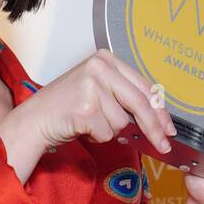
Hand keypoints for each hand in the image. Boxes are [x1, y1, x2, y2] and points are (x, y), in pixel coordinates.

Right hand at [14, 49, 176, 152]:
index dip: (160, 110)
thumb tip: (158, 117)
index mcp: (106, 58)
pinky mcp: (85, 108)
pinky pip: (107, 132)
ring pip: (122, 122)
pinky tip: (81, 127)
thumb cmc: (67, 108)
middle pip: (140, 103)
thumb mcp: (98, 90)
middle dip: (153, 128)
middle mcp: (100, 67)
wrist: (34, 120)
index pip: (143, 86)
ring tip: (89, 122)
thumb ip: (124, 96)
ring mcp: (91, 86)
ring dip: (109, 130)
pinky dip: (97, 137)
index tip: (169, 128)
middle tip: (164, 145)